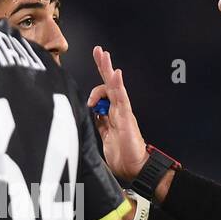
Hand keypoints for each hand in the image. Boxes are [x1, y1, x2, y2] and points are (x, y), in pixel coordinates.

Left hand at [87, 46, 148, 181]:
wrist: (134, 168)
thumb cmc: (122, 156)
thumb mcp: (102, 138)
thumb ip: (96, 124)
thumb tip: (87, 114)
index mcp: (110, 115)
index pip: (102, 94)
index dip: (94, 85)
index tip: (87, 84)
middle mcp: (117, 110)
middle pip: (109, 84)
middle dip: (103, 66)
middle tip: (99, 51)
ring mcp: (122, 111)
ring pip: (115, 86)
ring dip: (108, 69)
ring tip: (103, 55)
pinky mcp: (127, 116)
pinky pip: (122, 97)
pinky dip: (118, 85)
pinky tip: (115, 74)